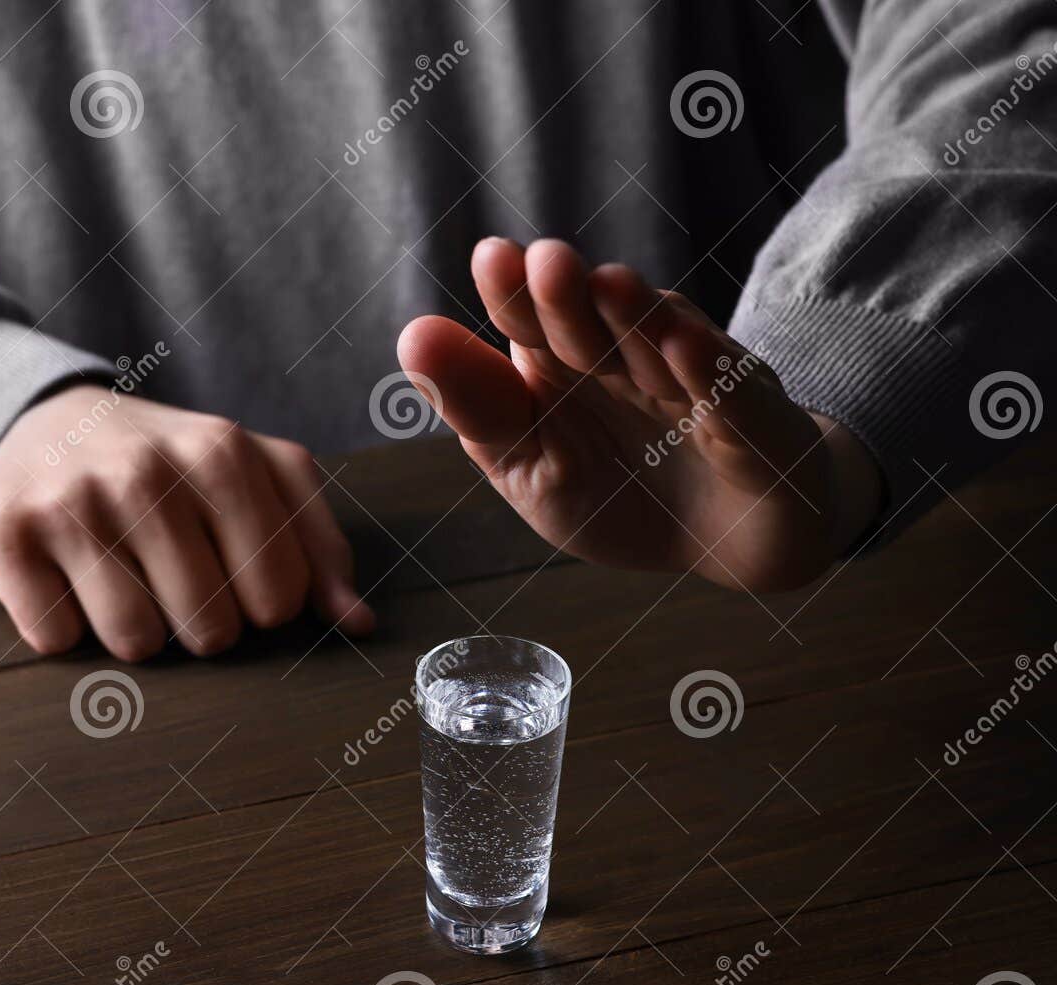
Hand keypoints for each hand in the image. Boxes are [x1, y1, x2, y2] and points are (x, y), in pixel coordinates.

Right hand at [0, 386, 373, 659]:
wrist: (43, 420)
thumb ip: (316, 544)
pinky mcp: (4, 529)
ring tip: (119, 577)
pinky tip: (63, 578)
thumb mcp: (254, 478)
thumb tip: (357, 623)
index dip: (260, 605)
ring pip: (135, 641)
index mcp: (223, 452)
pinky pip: (56, 637)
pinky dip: (62, 625)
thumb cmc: (166, 465)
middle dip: (196, 623)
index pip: (280, 598)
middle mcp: (146, 470)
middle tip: (169, 577)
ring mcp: (72, 498)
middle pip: (210, 629)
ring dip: (130, 630)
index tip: (232, 574)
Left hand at [397, 238, 881, 591]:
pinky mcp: (754, 417)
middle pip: (593, 322)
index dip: (514, 291)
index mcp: (566, 360)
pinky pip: (730, 392)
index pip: (533, 319)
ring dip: (635, 315)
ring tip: (606, 285)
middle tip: (545, 262)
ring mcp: (697, 380)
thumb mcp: (533, 467)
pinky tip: (686, 350)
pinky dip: (710, 372)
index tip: (492, 258)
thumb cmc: (620, 497)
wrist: (729, 543)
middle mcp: (631, 354)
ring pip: (662, 342)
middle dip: (567, 296)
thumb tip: (412, 337)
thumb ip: (480, 410)